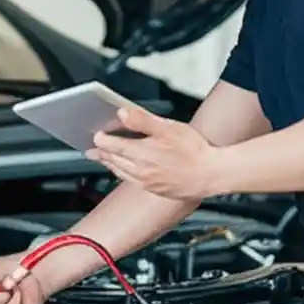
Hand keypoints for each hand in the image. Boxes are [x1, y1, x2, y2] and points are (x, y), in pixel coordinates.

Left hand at [89, 107, 221, 199]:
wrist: (212, 174)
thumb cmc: (194, 150)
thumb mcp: (169, 127)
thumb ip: (142, 120)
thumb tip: (121, 113)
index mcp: (142, 153)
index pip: (112, 146)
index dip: (102, 139)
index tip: (96, 135)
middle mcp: (140, 170)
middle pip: (114, 160)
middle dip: (101, 153)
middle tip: (92, 148)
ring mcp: (147, 182)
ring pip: (121, 172)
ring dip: (110, 164)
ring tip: (103, 158)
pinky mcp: (155, 190)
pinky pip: (132, 180)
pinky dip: (123, 173)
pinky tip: (125, 169)